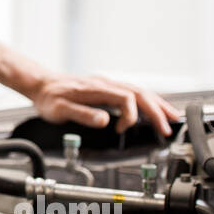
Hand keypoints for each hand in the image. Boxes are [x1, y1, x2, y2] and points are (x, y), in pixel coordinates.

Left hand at [30, 73, 182, 135]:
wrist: (41, 85)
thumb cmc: (49, 98)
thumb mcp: (60, 110)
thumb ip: (82, 114)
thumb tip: (105, 120)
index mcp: (96, 88)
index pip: (126, 98)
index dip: (130, 115)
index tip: (123, 129)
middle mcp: (105, 83)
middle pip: (139, 93)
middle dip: (156, 111)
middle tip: (167, 128)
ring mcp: (108, 84)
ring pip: (140, 91)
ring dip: (157, 104)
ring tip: (172, 117)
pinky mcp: (107, 87)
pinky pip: (133, 91)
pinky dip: (148, 100)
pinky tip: (154, 108)